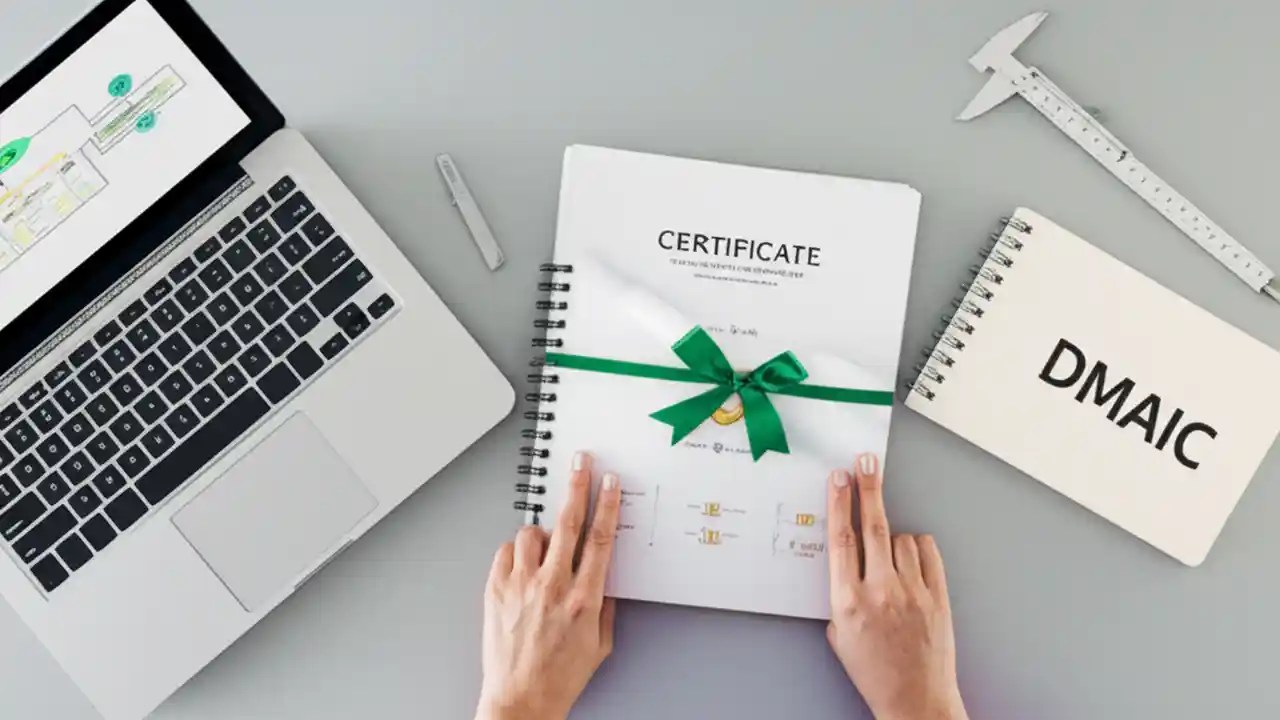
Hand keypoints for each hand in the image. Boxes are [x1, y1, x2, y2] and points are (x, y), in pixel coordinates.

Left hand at [476, 452, 621, 719]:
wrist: (521, 700)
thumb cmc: (560, 677)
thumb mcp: (599, 643)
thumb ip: (603, 604)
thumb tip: (602, 574)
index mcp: (584, 599)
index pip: (600, 538)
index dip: (607, 505)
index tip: (610, 483)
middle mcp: (552, 587)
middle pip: (568, 522)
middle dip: (577, 486)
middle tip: (581, 462)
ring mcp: (520, 587)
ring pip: (532, 534)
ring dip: (542, 534)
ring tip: (546, 548)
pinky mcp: (495, 591)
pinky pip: (505, 553)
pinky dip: (516, 553)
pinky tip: (523, 566)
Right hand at [826, 453, 967, 719]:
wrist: (915, 700)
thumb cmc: (873, 673)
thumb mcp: (839, 635)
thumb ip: (840, 594)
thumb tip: (845, 562)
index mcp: (848, 601)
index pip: (841, 538)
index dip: (839, 502)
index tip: (838, 478)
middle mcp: (880, 591)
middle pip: (872, 524)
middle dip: (867, 487)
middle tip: (865, 462)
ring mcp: (913, 592)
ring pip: (901, 539)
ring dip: (892, 538)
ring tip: (887, 562)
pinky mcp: (938, 596)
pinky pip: (927, 553)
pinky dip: (916, 549)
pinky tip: (908, 558)